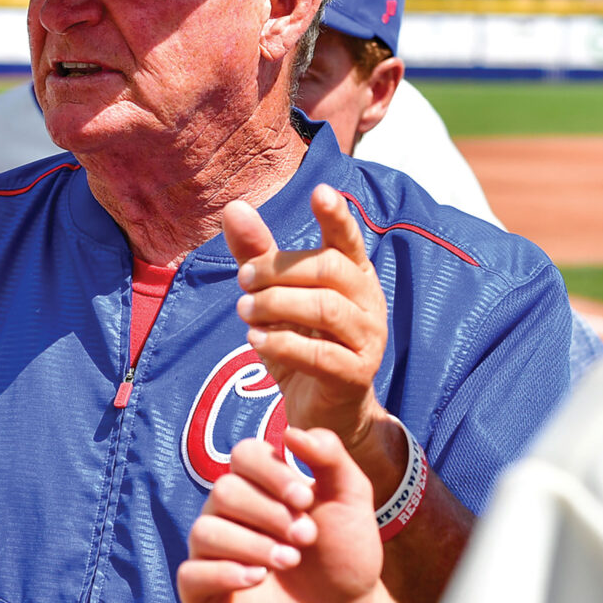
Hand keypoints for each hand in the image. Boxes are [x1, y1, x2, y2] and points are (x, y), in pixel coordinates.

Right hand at [177, 429, 410, 602]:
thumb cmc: (346, 556)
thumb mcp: (351, 499)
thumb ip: (329, 456)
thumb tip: (291, 432)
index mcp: (258, 485)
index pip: (242, 455)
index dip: (272, 473)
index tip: (306, 499)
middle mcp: (228, 513)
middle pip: (223, 492)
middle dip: (269, 515)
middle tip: (306, 538)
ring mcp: (212, 553)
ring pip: (205, 532)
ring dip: (253, 545)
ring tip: (290, 562)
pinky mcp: (203, 593)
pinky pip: (191, 573)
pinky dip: (225, 573)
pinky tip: (259, 579)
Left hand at [223, 184, 387, 448]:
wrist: (323, 410)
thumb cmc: (301, 343)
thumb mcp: (274, 297)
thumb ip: (257, 254)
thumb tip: (233, 207)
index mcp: (353, 274)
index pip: (348, 239)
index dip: (336, 216)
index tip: (321, 192)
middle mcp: (368, 301)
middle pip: (329, 269)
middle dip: (279, 271)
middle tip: (243, 281)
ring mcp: (368, 338)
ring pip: (326, 308)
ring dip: (276, 305)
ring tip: (245, 312)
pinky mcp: (357, 374)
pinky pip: (321, 353)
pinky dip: (282, 342)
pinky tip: (257, 340)